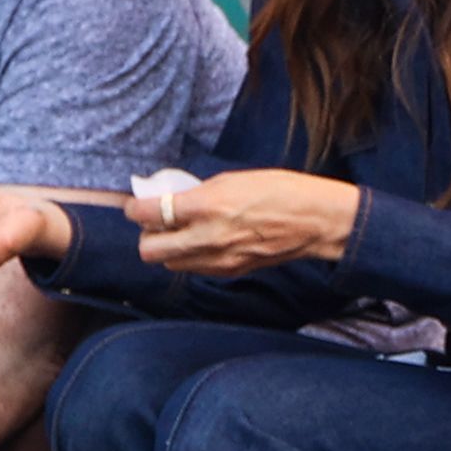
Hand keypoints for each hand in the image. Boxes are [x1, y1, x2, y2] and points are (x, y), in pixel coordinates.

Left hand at [134, 168, 356, 278]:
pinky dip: (192, 257)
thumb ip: (197, 193)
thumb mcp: (232, 179)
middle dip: (147, 236)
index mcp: (206, 206)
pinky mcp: (231, 272)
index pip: (148, 214)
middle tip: (157, 222)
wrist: (316, 220)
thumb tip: (171, 199)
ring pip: (170, 264)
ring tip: (182, 232)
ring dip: (169, 249)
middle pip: (149, 251)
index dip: (135, 209)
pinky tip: (205, 241)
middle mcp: (207, 237)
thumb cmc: (280, 190)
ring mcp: (218, 260)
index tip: (137, 204)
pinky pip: (196, 269)